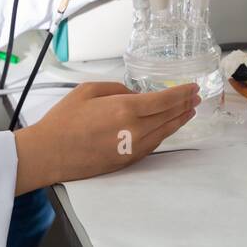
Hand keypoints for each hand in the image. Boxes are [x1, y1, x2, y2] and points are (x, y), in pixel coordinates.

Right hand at [13, 82, 198, 191]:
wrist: (50, 153)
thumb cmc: (64, 119)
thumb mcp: (88, 91)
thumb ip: (116, 89)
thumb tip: (133, 95)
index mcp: (126, 109)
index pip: (165, 100)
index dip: (182, 93)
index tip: (193, 87)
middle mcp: (135, 130)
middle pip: (169, 116)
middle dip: (185, 105)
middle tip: (196, 98)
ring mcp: (133, 148)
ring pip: (164, 132)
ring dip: (179, 120)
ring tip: (190, 111)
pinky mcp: (128, 160)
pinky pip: (153, 144)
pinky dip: (164, 134)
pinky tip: (168, 128)